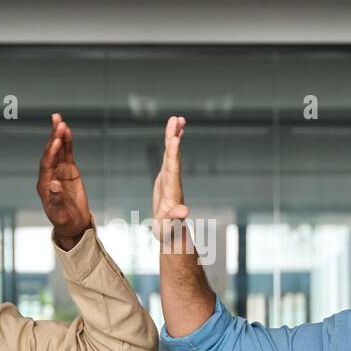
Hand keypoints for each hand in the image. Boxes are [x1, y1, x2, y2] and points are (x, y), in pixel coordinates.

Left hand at [37, 113, 91, 247]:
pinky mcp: (69, 171)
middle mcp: (49, 175)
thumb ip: (56, 199)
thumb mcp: (60, 213)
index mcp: (44, 184)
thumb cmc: (64, 221)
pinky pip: (68, 154)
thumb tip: (53, 185)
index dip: (50, 152)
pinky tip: (67, 132)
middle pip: (50, 152)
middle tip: (57, 121)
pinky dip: (68, 143)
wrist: (73, 224)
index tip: (56, 141)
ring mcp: (59, 171)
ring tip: (59, 120)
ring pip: (58, 150)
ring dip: (59, 135)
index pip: (46, 164)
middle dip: (53, 137)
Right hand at [152, 115, 189, 241]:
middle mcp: (173, 182)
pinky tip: (174, 134)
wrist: (171, 232)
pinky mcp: (166, 178)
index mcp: (172, 192)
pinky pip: (169, 158)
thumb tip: (184, 212)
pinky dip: (171, 145)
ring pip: (172, 154)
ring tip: (177, 118)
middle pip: (174, 157)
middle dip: (174, 138)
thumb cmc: (168, 232)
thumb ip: (174, 220)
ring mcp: (171, 179)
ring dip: (174, 136)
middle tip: (177, 119)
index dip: (173, 154)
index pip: (172, 170)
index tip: (175, 138)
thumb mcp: (168, 228)